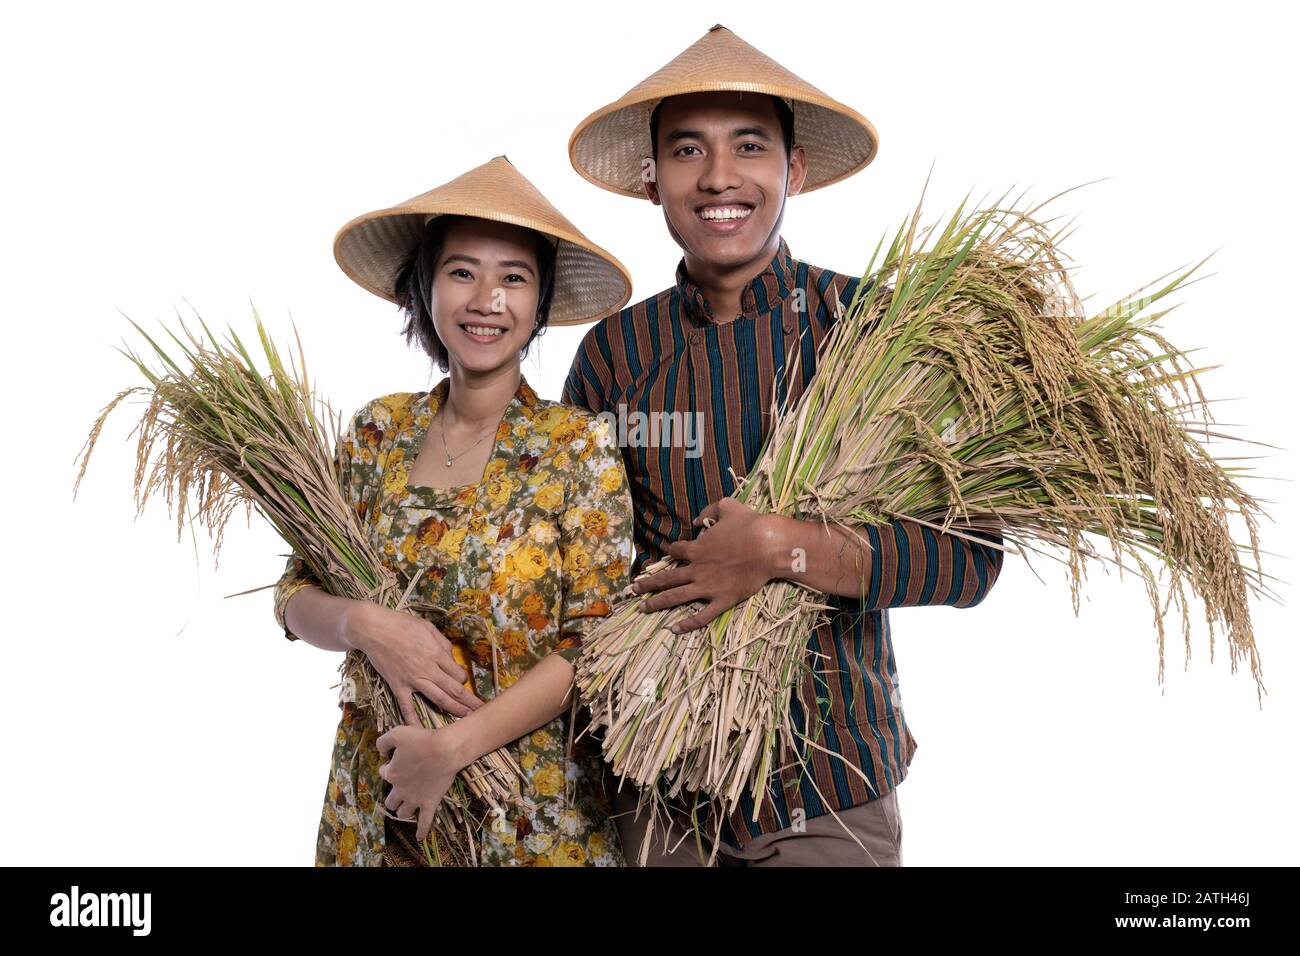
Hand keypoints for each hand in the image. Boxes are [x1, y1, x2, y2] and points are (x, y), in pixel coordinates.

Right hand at [343, 601, 482, 723]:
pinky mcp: (398, 686)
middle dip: (470, 702)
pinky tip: (421, 732)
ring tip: (466, 721)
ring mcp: (413, 680)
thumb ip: (442, 643)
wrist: (374, 629)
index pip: (459, 674)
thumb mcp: (428, 628)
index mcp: (437, 654)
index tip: (465, 686)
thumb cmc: (401, 624)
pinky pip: (407, 706)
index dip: (465, 682)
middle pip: (454, 690)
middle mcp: (429, 669)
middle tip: (481, 712)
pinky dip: (414, 721)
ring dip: (454, 711)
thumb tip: (451, 656)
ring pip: (438, 699)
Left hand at [376, 724, 465, 842]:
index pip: (383, 773)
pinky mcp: (430, 803)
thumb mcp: (397, 733)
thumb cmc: (422, 739)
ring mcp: (415, 799)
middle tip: (399, 788)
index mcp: (392, 773)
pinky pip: (425, 822)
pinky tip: (419, 838)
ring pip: (403, 813)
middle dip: (392, 796)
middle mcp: (400, 790)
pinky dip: (421, 831)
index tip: (394, 762)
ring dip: (402, 811)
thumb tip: (380, 751)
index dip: (387, 768)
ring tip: (406, 808)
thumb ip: (383, 742)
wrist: (445, 750)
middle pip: (390, 800)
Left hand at [633, 498, 780, 631]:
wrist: (768, 546)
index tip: (666, 553)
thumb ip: (709, 511)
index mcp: (698, 548)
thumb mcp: (728, 507)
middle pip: (666, 578)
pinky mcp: (722, 600)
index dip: (670, 551)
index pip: (676, 551)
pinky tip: (674, 629)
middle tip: (633, 589)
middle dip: (648, 583)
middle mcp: (697, 569)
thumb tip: (695, 522)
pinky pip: (701, 616)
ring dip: (657, 602)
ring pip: (676, 597)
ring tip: (643, 608)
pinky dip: (687, 623)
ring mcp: (708, 587)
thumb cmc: (750, 525)